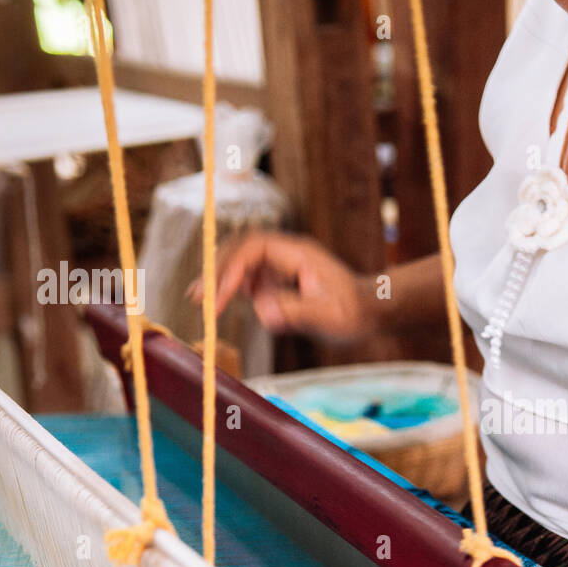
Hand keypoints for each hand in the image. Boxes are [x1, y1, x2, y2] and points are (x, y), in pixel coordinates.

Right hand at [187, 231, 373, 341]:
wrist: (370, 311)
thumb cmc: (354, 313)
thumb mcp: (329, 317)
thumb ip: (297, 312)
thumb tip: (265, 313)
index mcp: (298, 254)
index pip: (253, 251)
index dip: (232, 270)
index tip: (219, 298)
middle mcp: (287, 253)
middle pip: (241, 249)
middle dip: (217, 270)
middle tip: (197, 297)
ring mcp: (282, 263)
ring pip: (241, 260)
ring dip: (220, 277)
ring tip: (201, 301)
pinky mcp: (280, 277)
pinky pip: (249, 275)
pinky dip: (233, 287)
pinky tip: (222, 303)